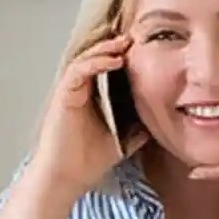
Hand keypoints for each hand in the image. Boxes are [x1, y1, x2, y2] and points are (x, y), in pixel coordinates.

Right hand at [34, 34, 149, 196]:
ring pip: (85, 59)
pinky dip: (95, 62)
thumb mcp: (121, 143)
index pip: (104, 70)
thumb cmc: (87, 163)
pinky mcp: (63, 96)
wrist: (66, 179)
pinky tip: (114, 60)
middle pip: (94, 59)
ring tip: (125, 43)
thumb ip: (135, 131)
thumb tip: (156, 126)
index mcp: (91, 100)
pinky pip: (78, 71)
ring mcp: (69, 93)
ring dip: (105, 49)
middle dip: (113, 46)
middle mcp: (79, 92)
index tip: (141, 51)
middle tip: (135, 38)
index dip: (120, 57)